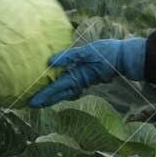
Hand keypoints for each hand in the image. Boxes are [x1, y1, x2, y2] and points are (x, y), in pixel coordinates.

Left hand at [28, 38, 145, 107]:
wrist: (125, 58)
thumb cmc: (107, 53)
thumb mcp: (87, 51)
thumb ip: (68, 56)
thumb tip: (50, 61)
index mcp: (76, 77)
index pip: (56, 88)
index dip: (43, 96)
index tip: (30, 102)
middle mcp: (79, 82)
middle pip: (58, 95)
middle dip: (45, 100)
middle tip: (31, 105)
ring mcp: (84, 81)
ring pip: (65, 92)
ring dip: (53, 96)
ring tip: (42, 99)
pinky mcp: (87, 78)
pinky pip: (72, 87)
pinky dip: (63, 90)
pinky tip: (60, 87)